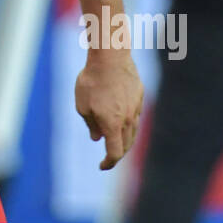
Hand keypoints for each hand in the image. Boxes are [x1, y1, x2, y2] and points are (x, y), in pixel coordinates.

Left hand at [75, 47, 143, 170]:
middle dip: (118, 153)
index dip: (109, 163)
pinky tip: (120, 117)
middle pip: (126, 144)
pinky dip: (128, 121)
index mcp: (113, 125)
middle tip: (108, 155)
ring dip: (125, 138)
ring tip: (115, 139)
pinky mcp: (139, 94)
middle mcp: (128, 119)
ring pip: (133, 130)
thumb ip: (91, 124)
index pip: (115, 153)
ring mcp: (136, 107)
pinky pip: (135, 114)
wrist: (110, 56)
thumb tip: (97, 138)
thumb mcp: (82, 105)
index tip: (102, 166)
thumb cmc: (92, 80)